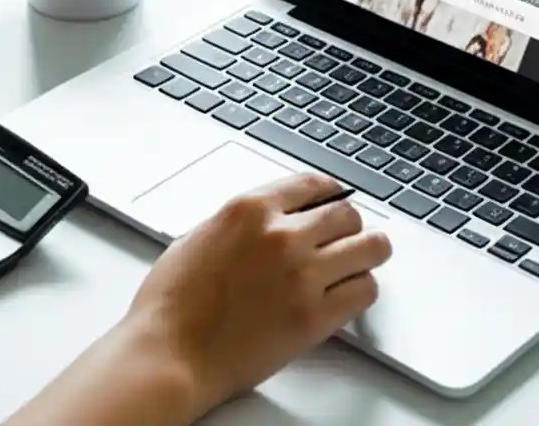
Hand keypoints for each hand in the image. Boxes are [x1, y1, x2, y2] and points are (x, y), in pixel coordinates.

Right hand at [133, 175, 391, 413]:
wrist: (169, 353)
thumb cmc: (171, 304)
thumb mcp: (199, 238)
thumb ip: (240, 225)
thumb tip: (267, 224)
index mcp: (250, 210)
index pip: (314, 185)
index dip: (332, 193)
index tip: (336, 201)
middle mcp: (282, 236)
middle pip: (347, 215)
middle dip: (349, 227)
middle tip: (347, 239)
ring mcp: (303, 275)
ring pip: (370, 248)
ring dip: (367, 254)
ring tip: (361, 263)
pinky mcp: (315, 316)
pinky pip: (365, 291)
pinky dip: (362, 290)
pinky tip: (349, 295)